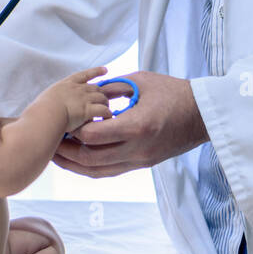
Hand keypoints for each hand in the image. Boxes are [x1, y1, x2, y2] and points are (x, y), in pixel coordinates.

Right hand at [43, 66, 111, 130]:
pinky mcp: (88, 110)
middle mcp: (78, 89)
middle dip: (101, 93)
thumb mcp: (47, 98)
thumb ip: (53, 98)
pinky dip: (107, 113)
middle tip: (105, 99)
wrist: (46, 114)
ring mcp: (84, 99)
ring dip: (105, 104)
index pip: (83, 75)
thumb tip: (51, 105)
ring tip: (106, 109)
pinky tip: (107, 117)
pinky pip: (103, 110)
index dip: (95, 71)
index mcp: (66, 84)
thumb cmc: (41, 109)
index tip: (105, 69)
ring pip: (102, 98)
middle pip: (95, 88)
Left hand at [52, 71, 207, 177]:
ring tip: (57, 154)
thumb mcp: (142, 82)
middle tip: (49, 141)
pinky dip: (91, 167)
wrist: (203, 116)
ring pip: (98, 171)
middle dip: (66, 152)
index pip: (93, 136)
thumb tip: (88, 91)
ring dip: (75, 165)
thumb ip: (112, 88)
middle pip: (90, 160)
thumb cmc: (175, 93)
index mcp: (137, 126)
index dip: (74, 129)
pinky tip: (78, 158)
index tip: (64, 118)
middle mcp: (137, 148)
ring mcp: (140, 160)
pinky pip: (110, 171)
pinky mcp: (142, 164)